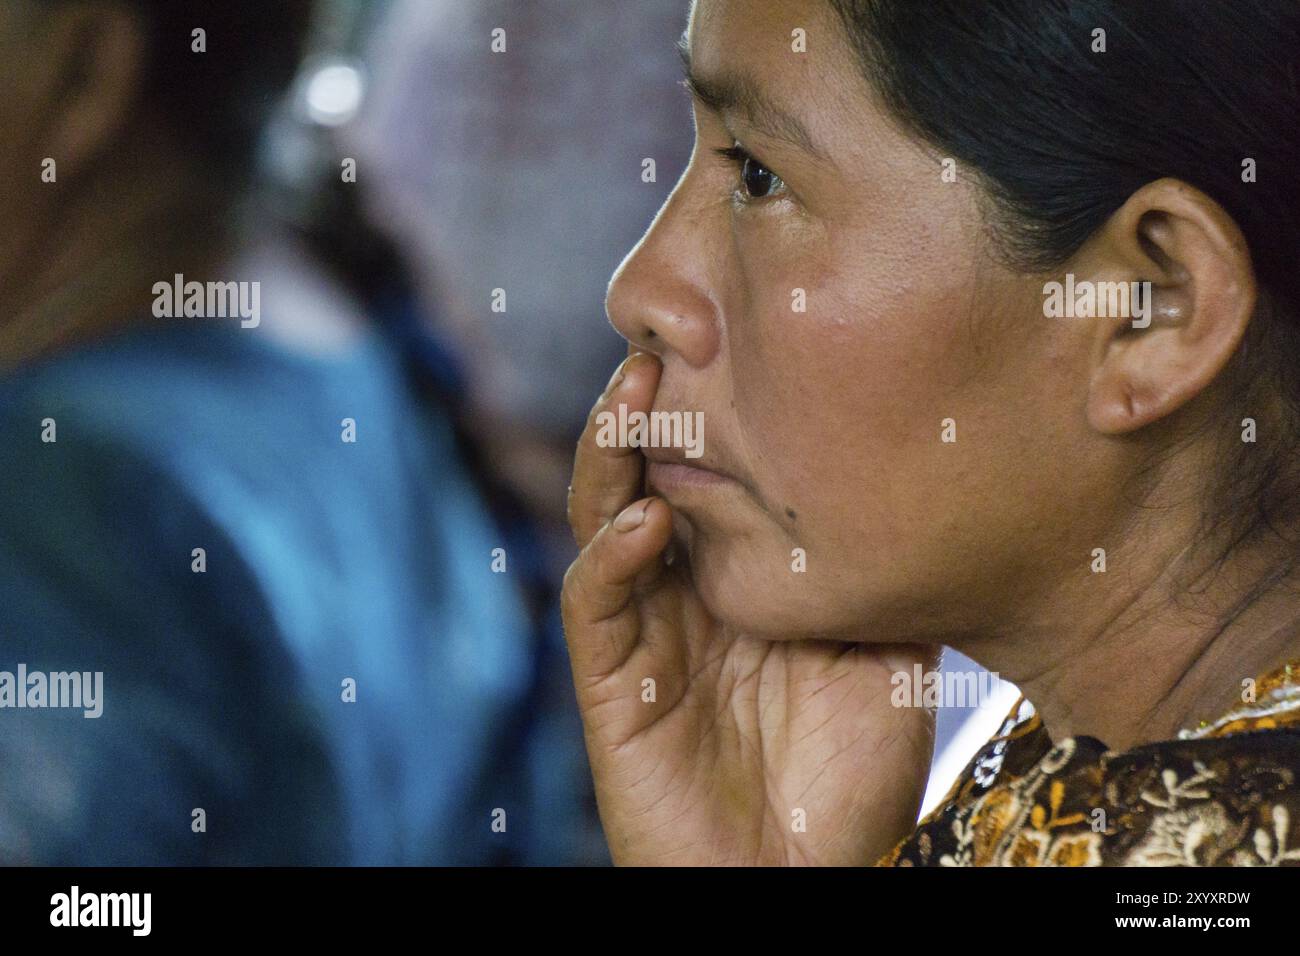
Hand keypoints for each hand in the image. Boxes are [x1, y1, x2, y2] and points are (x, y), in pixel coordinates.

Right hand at [562, 352, 938, 864]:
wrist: (806, 874)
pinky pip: (598, 604)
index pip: (706, 470)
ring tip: (635, 392)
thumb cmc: (847, 773)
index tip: (739, 334)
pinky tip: (648, 520)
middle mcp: (680, 589)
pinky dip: (613, 556)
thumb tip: (922, 475)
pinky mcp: (612, 686)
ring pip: (602, 519)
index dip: (709, 407)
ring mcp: (641, 633)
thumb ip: (880, 569)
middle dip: (647, 407)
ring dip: (611, 455)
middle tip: (666, 340)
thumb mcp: (888, 646)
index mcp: (734, 574)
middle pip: (644, 474)